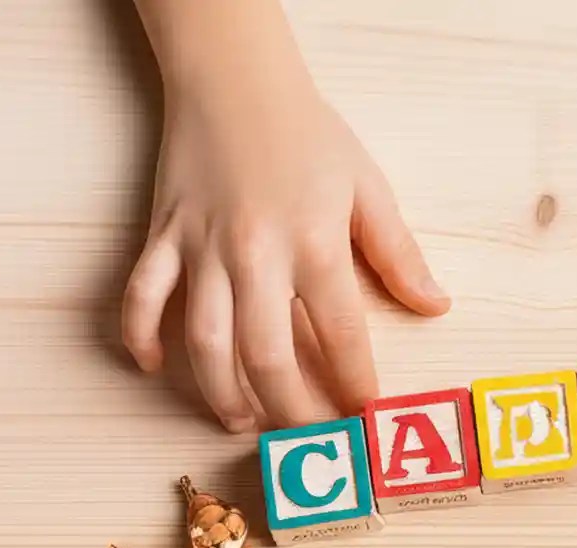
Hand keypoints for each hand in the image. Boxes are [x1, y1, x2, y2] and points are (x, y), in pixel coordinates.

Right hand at [121, 70, 449, 431]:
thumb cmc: (308, 135)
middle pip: (268, 357)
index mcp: (315, 245)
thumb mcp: (367, 190)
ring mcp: (202, 249)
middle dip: (289, 409)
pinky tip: (154, 366)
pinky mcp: (162, 236)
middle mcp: (256, 256)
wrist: (236, 80)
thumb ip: (399, 255)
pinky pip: (141, 297)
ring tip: (240, 421)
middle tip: (304, 438)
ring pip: (204, 342)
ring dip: (220, 392)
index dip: (354, 384)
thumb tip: (435, 306)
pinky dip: (141, 337)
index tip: (364, 415)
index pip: (341, 336)